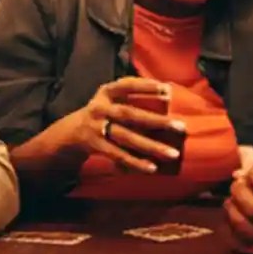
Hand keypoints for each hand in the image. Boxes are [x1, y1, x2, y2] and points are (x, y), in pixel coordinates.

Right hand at [57, 78, 185, 173]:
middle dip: (156, 120)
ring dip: (151, 146)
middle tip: (180, 127)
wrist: (71, 131)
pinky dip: (136, 162)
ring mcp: (97, 128)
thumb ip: (132, 94)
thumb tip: (167, 91)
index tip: (166, 89)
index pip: (126, 85)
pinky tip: (152, 168)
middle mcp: (100, 108)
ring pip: (127, 138)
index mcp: (106, 92)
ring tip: (172, 154)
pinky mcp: (96, 146)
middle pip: (130, 114)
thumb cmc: (104, 112)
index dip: (145, 86)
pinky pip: (118, 155)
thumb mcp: (111, 98)